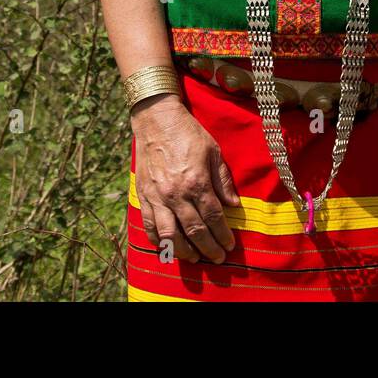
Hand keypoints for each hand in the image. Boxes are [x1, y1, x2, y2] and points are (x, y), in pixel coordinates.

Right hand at [132, 95, 240, 262]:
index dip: (223, 236)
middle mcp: (176, 193)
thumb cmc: (188, 132)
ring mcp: (157, 196)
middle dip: (209, 248)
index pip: (213, 218)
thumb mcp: (213, 151)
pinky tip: (168, 247)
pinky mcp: (143, 195)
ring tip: (196, 258)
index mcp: (196, 182)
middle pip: (194, 231)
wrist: (156, 119)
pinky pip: (149, 226)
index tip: (230, 246)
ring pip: (170, 235)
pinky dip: (159, 241)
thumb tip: (234, 205)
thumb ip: (223, 180)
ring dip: (184, 251)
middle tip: (218, 258)